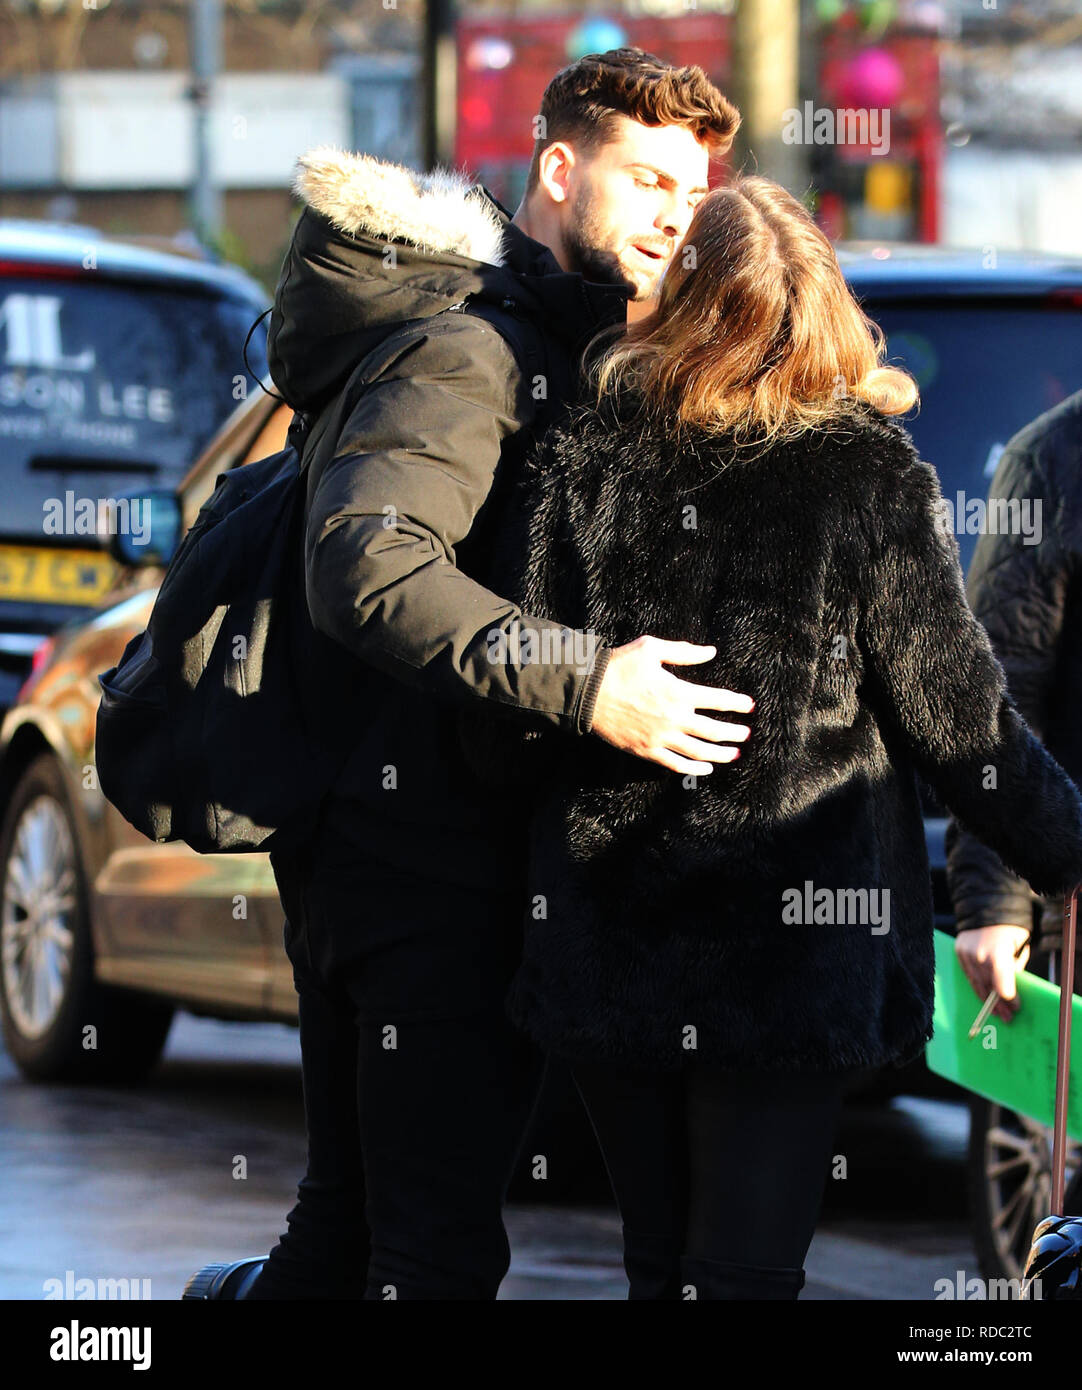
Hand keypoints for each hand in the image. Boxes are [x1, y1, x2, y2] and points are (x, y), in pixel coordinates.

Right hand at [590, 637, 753, 775]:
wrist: (588, 692)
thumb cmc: (619, 666)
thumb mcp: (651, 648)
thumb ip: (684, 651)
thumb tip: (711, 651)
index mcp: (679, 692)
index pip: (718, 700)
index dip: (737, 703)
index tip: (749, 705)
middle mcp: (674, 718)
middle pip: (714, 730)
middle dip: (734, 732)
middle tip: (746, 733)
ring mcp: (661, 738)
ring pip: (699, 752)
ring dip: (721, 754)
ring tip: (734, 754)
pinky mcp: (647, 751)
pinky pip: (676, 765)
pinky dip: (693, 769)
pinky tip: (705, 769)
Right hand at [955, 924, 1031, 1021]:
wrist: (987, 908)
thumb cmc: (1010, 930)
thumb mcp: (1019, 949)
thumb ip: (1013, 969)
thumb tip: (1009, 990)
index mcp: (997, 954)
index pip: (1001, 985)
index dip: (1009, 998)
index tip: (1015, 1006)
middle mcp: (979, 955)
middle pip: (988, 987)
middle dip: (998, 1003)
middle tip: (1007, 1017)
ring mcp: (966, 954)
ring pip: (976, 983)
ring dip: (986, 999)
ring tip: (995, 1012)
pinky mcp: (959, 952)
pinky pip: (968, 975)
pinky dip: (977, 986)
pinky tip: (983, 996)